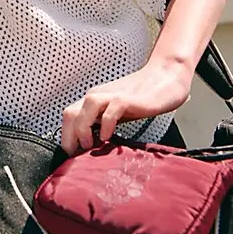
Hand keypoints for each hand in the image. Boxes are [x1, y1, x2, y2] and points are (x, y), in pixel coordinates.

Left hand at [60, 61, 191, 155]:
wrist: (166, 78)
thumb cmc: (143, 98)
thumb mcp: (118, 114)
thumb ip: (104, 124)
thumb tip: (91, 147)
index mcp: (94, 101)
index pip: (68, 118)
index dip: (66, 137)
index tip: (72, 155)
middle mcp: (98, 96)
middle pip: (69, 114)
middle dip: (68, 138)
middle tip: (77, 155)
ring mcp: (111, 96)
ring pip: (83, 110)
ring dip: (81, 130)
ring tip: (90, 146)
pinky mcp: (126, 99)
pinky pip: (109, 111)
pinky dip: (105, 125)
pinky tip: (107, 137)